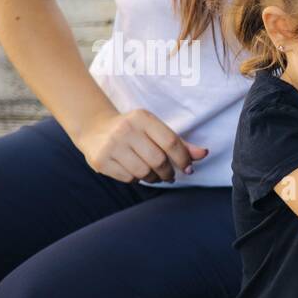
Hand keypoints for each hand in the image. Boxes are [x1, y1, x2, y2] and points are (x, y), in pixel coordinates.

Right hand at [77, 109, 207, 183]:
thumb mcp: (155, 129)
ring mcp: (111, 145)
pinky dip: (137, 179)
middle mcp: (125, 129)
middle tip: (170, 176)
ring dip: (154, 178)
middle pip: (158, 160)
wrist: (94, 128)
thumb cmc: (134, 130)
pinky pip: (129, 178)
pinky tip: (135, 172)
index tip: (188, 168)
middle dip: (168, 172)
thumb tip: (203, 154)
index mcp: (142, 118)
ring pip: (144, 172)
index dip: (184, 159)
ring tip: (154, 175)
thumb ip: (179, 142)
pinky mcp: (101, 160)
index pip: (171, 142)